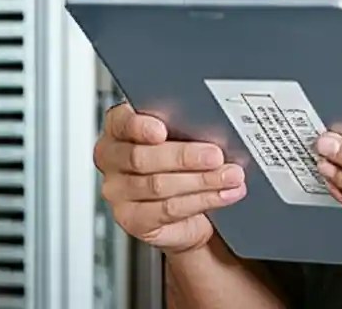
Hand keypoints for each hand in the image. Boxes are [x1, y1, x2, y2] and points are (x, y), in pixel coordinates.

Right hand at [94, 102, 246, 254]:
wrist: (186, 210)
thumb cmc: (181, 164)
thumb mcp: (183, 138)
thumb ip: (186, 129)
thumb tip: (214, 128)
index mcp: (119, 129)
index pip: (121, 122)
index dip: (140, 126)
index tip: (162, 130)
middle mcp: (113, 159)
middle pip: (142, 158)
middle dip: (184, 157)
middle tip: (215, 156)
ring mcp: (118, 192)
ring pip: (158, 185)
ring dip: (201, 181)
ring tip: (229, 176)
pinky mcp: (133, 219)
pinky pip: (168, 210)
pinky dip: (201, 201)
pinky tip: (221, 194)